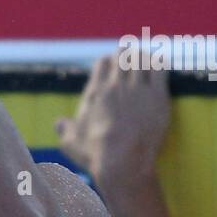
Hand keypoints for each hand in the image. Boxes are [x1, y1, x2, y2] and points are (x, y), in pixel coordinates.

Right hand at [57, 50, 170, 189]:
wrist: (121, 161)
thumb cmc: (94, 154)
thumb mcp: (71, 142)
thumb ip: (65, 129)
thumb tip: (58, 123)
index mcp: (95, 92)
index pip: (102, 64)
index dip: (107, 61)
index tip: (110, 63)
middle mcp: (116, 86)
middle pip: (123, 58)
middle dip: (126, 55)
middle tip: (130, 55)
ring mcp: (137, 90)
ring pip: (141, 60)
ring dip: (142, 57)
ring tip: (145, 56)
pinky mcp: (157, 96)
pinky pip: (158, 70)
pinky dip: (158, 64)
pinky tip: (158, 64)